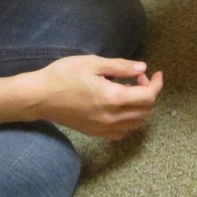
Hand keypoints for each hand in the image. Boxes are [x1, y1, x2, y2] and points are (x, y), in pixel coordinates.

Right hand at [27, 55, 163, 139]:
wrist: (39, 97)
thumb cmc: (64, 75)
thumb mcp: (93, 63)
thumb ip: (121, 67)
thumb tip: (142, 68)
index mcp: (114, 98)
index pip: (148, 96)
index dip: (157, 84)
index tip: (156, 73)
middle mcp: (112, 117)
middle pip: (145, 111)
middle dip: (149, 94)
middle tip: (137, 79)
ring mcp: (104, 128)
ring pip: (136, 124)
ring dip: (140, 108)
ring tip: (129, 91)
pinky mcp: (95, 133)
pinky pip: (121, 132)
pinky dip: (128, 121)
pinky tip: (119, 108)